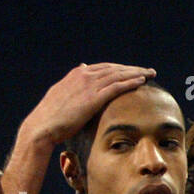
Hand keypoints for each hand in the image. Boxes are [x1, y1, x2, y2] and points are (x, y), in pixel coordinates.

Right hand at [19, 63, 156, 147]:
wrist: (43, 126)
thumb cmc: (52, 116)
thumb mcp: (63, 93)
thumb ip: (75, 82)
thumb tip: (83, 67)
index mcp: (77, 74)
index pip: (105, 68)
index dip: (121, 69)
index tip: (134, 71)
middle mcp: (83, 76)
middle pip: (114, 68)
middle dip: (132, 68)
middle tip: (148, 70)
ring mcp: (88, 85)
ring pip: (118, 75)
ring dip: (136, 73)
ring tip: (150, 74)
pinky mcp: (92, 98)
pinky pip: (116, 87)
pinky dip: (130, 82)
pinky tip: (141, 82)